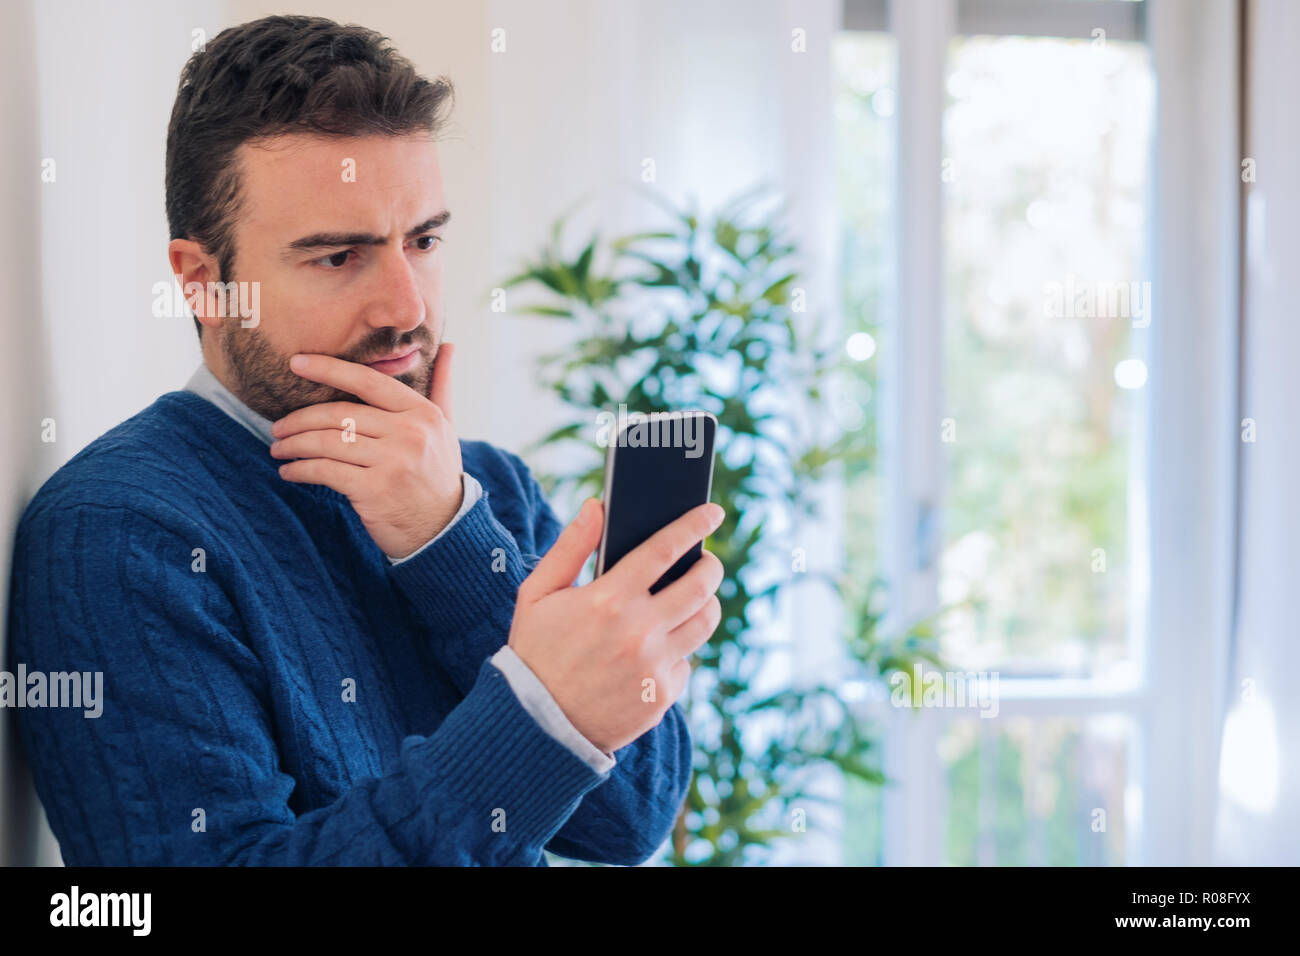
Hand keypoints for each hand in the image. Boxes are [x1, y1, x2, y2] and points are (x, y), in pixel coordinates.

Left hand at [269, 343, 463, 558]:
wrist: (444, 530)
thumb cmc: (438, 475)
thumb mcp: (446, 428)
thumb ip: (442, 386)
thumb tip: (447, 344)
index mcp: (423, 413)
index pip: (368, 382)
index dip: (329, 369)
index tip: (296, 363)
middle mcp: (410, 434)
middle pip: (340, 414)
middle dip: (300, 418)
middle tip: (278, 426)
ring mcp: (393, 462)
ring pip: (328, 442)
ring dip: (295, 445)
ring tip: (278, 448)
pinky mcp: (375, 490)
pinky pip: (325, 471)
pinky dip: (300, 470)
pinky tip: (289, 472)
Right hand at [508, 498, 726, 753]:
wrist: (535, 725)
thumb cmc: (535, 651)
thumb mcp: (537, 594)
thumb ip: (569, 547)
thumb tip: (596, 506)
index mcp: (608, 600)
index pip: (666, 549)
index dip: (695, 525)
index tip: (712, 512)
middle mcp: (637, 632)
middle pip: (700, 586)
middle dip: (710, 566)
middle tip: (707, 561)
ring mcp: (653, 667)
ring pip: (704, 623)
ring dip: (706, 605)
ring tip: (693, 599)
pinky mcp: (661, 697)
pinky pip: (686, 663)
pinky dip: (678, 651)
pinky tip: (658, 648)